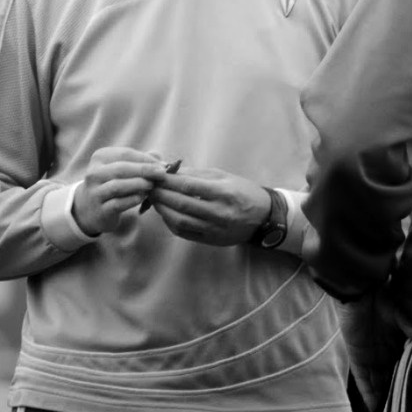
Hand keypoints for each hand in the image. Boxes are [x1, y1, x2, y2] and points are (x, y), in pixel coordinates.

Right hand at [72, 147, 169, 236]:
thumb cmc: (113, 183)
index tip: (164, 165)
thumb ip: (142, 161)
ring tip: (152, 186)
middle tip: (162, 174)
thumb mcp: (123, 168)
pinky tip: (143, 198)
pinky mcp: (99, 210)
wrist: (90, 208)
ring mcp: (94, 192)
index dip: (146, 158)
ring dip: (139, 185)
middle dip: (145, 170)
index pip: (126, 154)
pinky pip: (117, 204)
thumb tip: (162, 160)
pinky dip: (132, 200)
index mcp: (100, 157)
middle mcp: (94, 173)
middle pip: (121, 168)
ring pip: (118, 186)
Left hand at [147, 166, 268, 245]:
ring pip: (179, 220)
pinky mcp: (211, 240)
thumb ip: (197, 175)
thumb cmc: (243, 192)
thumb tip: (171, 171)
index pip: (188, 186)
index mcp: (223, 193)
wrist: (264, 218)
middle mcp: (219, 212)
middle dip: (161, 195)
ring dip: (162, 209)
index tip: (155, 175)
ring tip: (154, 199)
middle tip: (148, 187)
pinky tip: (165, 213)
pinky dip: (170, 222)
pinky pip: (184, 232)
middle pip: (181, 204)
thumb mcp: (224, 177)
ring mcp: (214, 229)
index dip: (168, 181)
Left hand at [340, 295, 401, 411]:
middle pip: (396, 379)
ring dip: (387, 401)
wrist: (358, 287)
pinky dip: (370, 398)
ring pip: (382, 385)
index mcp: (401, 341)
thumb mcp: (402, 310)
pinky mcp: (358, 360)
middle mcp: (387, 352)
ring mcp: (373, 358)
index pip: (410, 365)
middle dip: (402, 394)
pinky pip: (365, 383)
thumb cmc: (383, 294)